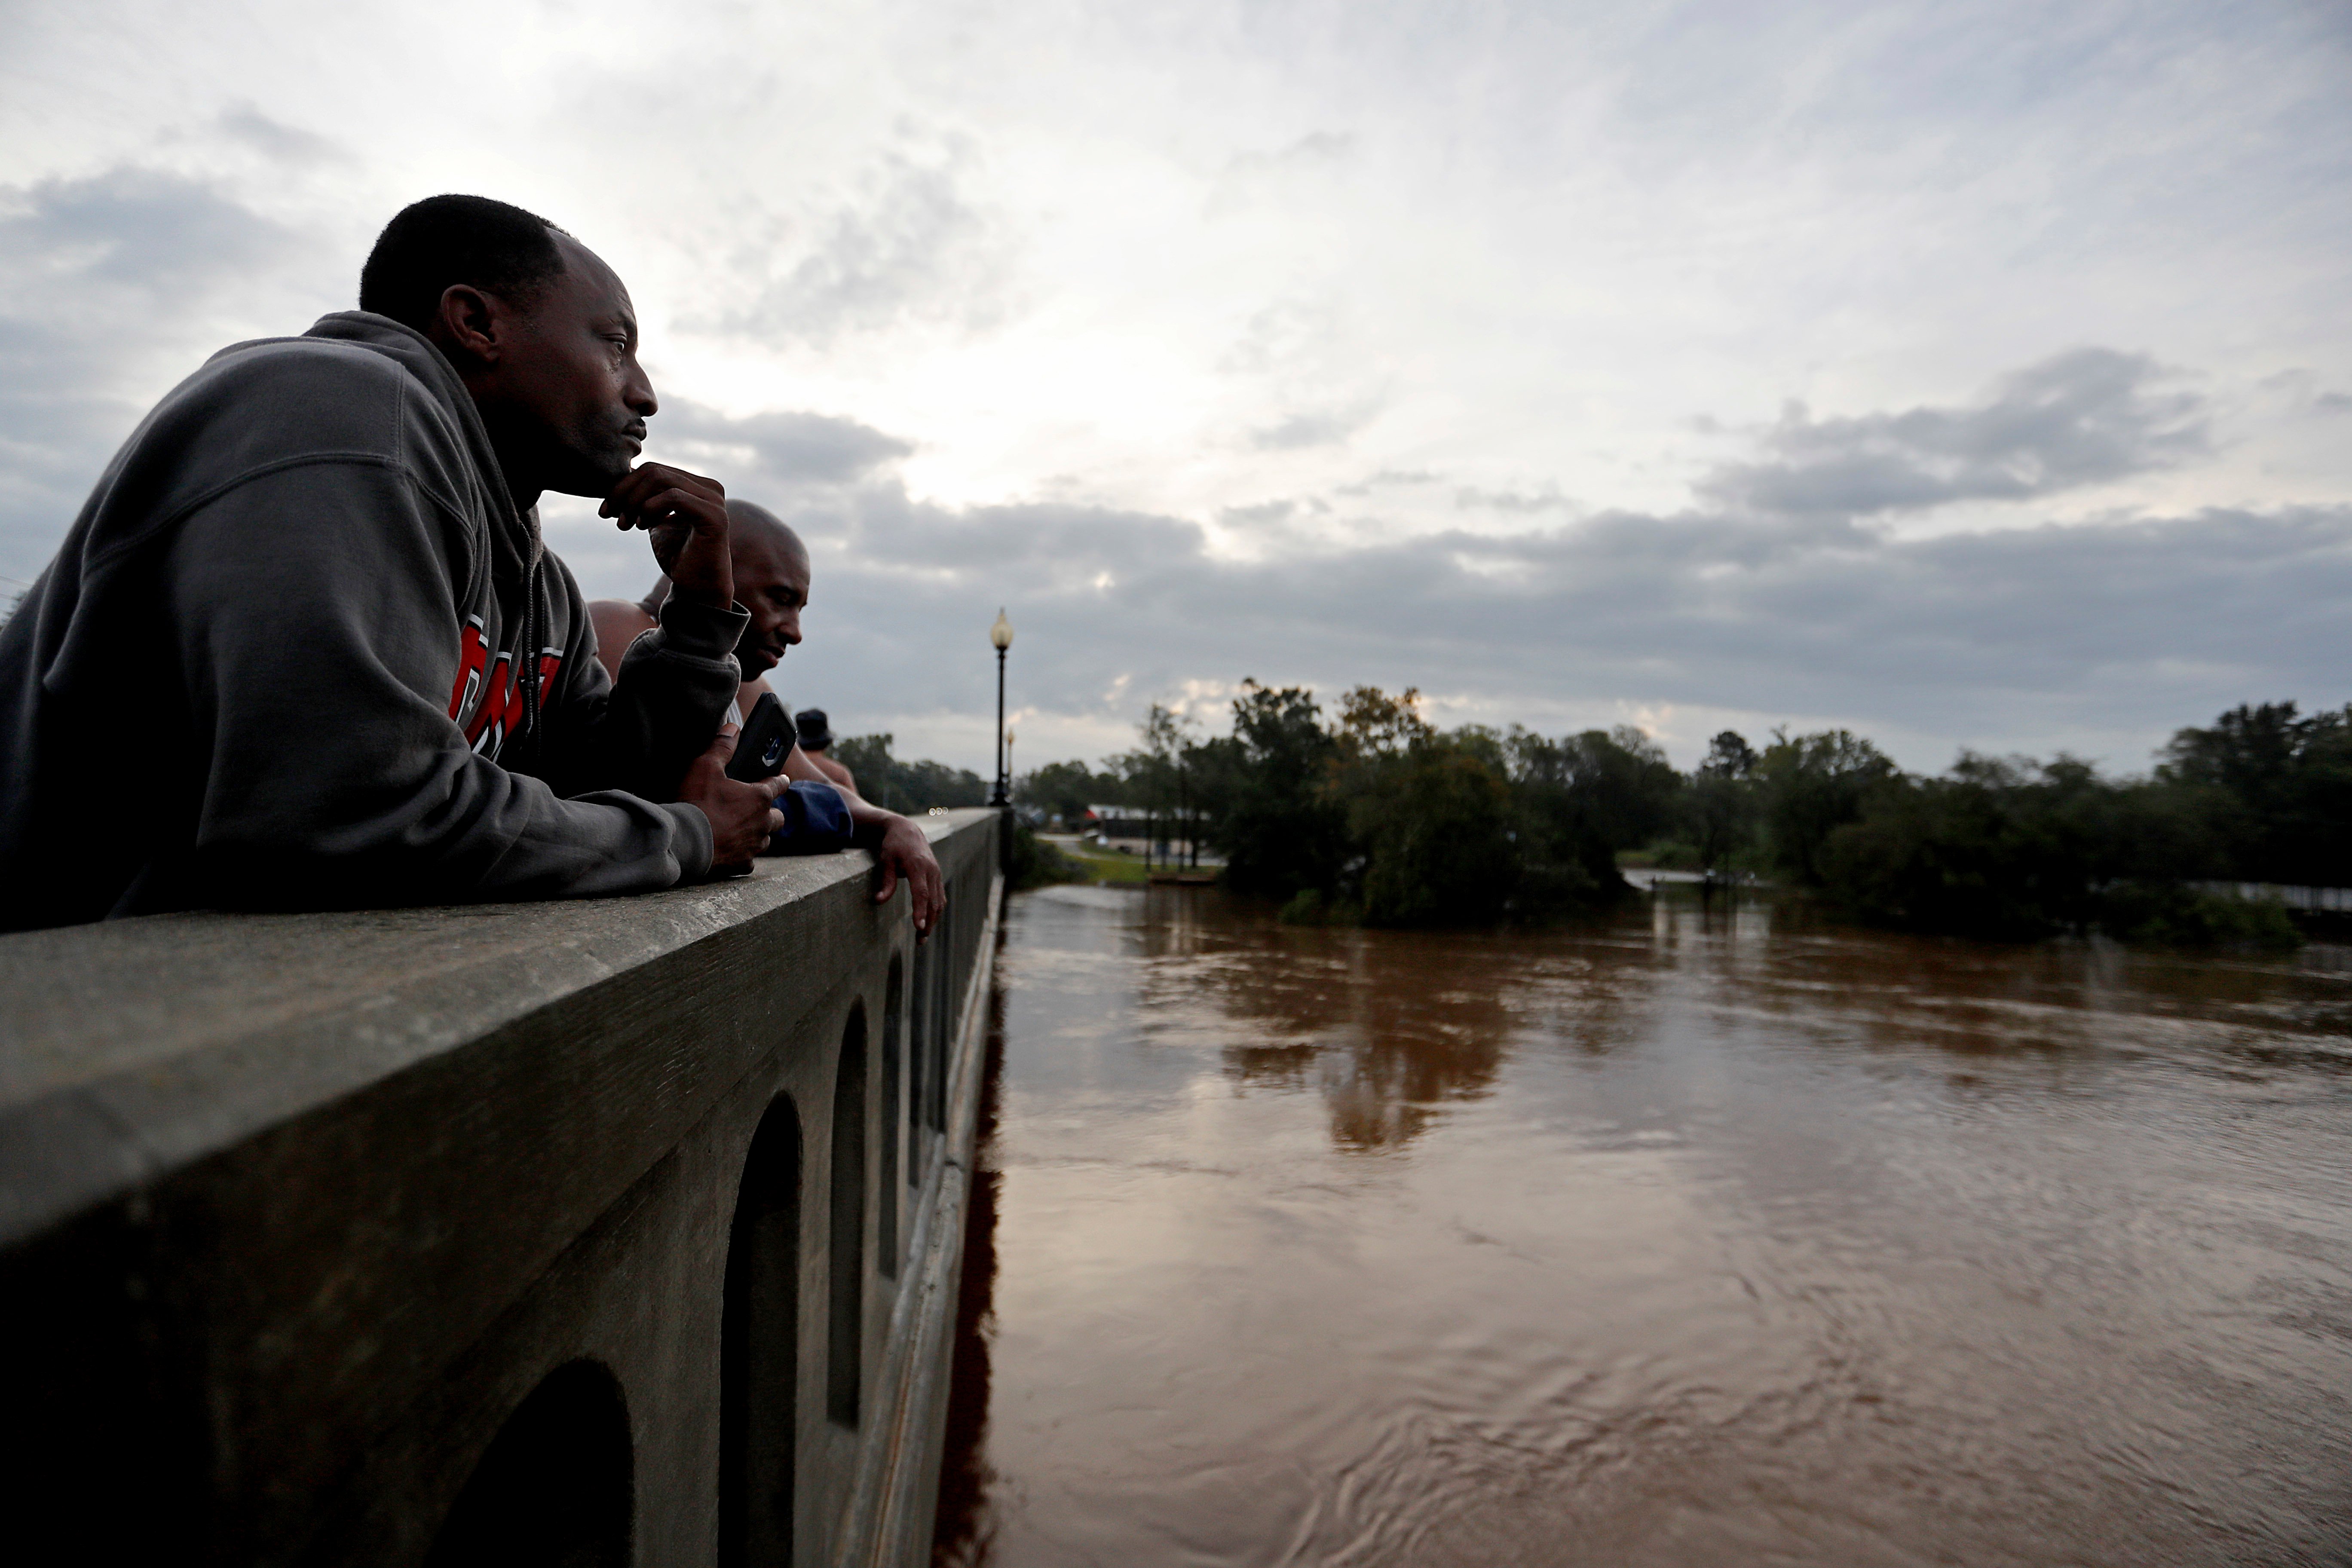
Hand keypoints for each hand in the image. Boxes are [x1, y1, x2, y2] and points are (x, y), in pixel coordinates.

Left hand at [601, 463, 732, 609]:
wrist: (696, 588)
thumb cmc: (677, 555)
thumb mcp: (653, 519)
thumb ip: (645, 497)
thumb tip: (621, 476)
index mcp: (697, 485)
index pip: (653, 469)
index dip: (624, 485)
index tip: (606, 510)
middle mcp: (710, 488)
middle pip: (654, 470)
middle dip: (625, 492)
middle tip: (611, 516)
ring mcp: (714, 500)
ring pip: (661, 479)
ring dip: (634, 501)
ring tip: (625, 524)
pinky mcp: (715, 516)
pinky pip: (674, 497)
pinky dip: (650, 508)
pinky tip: (642, 526)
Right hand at [679, 725, 784, 874]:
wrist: (684, 841)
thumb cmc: (696, 803)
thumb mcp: (705, 766)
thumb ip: (722, 747)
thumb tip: (732, 728)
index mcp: (760, 797)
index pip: (779, 785)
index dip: (780, 780)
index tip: (782, 779)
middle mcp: (763, 822)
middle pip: (778, 817)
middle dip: (771, 812)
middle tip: (758, 808)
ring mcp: (754, 845)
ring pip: (766, 839)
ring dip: (759, 833)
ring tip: (745, 828)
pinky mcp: (743, 863)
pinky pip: (750, 859)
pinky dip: (744, 854)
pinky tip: (733, 849)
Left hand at [875, 814, 945, 936]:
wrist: (908, 830)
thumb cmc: (893, 846)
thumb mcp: (885, 860)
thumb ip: (886, 881)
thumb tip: (879, 900)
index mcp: (918, 866)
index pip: (921, 893)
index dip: (920, 911)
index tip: (918, 928)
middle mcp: (931, 871)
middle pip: (933, 902)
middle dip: (928, 923)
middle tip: (919, 941)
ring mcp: (936, 874)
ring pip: (938, 902)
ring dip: (933, 920)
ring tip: (922, 937)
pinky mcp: (937, 876)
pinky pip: (939, 897)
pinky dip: (935, 911)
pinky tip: (929, 922)